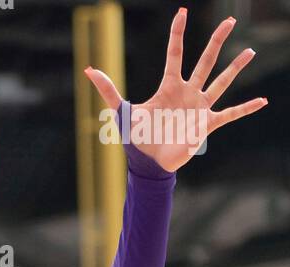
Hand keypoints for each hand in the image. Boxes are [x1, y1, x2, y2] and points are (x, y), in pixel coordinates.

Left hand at [86, 9, 266, 172]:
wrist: (147, 165)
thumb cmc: (135, 139)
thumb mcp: (121, 111)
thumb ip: (108, 89)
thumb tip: (88, 71)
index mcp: (169, 86)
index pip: (175, 53)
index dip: (178, 33)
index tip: (182, 12)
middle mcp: (187, 92)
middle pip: (205, 60)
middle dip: (217, 40)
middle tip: (231, 20)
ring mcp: (198, 107)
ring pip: (221, 82)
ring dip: (236, 68)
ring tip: (250, 52)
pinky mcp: (206, 125)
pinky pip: (230, 114)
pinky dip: (246, 109)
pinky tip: (263, 101)